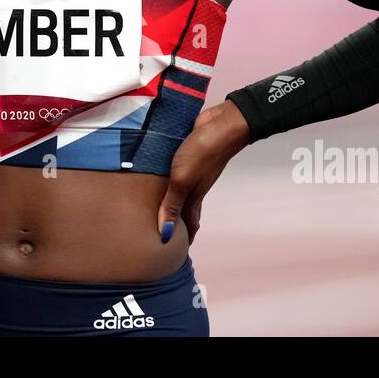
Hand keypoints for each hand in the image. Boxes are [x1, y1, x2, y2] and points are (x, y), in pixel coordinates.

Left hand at [157, 100, 250, 244]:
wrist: (222, 124)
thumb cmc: (203, 152)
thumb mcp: (182, 180)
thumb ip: (171, 204)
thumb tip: (164, 234)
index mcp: (193, 197)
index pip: (189, 225)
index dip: (182, 239)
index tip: (173, 253)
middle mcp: (194, 187)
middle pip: (183, 210)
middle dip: (174, 222)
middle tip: (161, 232)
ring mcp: (193, 171)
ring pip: (180, 191)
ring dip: (170, 200)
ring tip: (156, 207)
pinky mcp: (189, 156)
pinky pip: (177, 173)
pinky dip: (169, 180)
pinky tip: (160, 176)